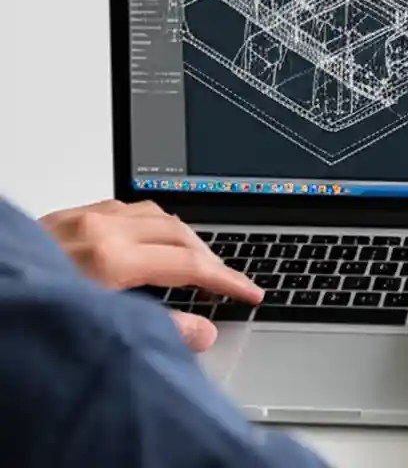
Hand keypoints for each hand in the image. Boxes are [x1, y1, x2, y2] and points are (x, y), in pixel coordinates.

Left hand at [39, 199, 262, 351]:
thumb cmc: (23, 310)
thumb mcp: (94, 328)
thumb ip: (155, 328)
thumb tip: (202, 332)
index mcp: (110, 257)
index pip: (191, 263)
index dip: (228, 280)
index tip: (249, 292)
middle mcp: (98, 229)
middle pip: (179, 231)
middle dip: (211, 256)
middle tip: (227, 282)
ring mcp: (79, 218)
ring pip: (153, 213)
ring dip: (181, 235)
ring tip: (194, 262)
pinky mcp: (62, 217)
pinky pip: (123, 209)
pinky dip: (148, 225)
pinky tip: (145, 244)